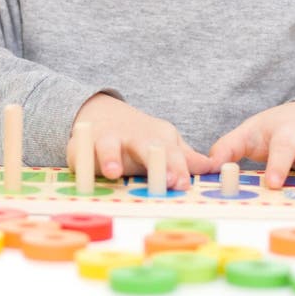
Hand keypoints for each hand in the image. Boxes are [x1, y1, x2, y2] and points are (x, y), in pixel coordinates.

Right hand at [68, 93, 212, 190]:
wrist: (101, 112)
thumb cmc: (140, 137)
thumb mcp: (166, 144)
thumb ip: (185, 159)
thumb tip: (214, 168)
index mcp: (158, 138)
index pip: (172, 153)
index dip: (177, 168)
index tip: (182, 183)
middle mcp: (134, 136)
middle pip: (146, 146)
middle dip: (156, 161)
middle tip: (165, 178)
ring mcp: (108, 139)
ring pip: (110, 145)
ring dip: (112, 157)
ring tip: (116, 171)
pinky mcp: (83, 146)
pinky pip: (80, 152)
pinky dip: (81, 159)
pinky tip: (83, 166)